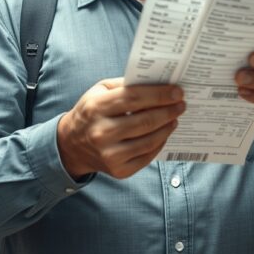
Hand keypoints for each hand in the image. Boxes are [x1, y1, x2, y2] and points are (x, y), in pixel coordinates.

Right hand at [57, 78, 185, 179]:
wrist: (72, 145)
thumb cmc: (91, 112)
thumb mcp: (100, 91)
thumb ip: (125, 85)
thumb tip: (157, 82)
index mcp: (96, 107)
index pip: (133, 98)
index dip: (158, 95)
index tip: (177, 91)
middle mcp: (101, 132)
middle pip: (145, 121)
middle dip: (168, 111)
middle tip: (181, 104)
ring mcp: (110, 154)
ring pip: (149, 141)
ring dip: (167, 128)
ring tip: (175, 117)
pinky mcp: (118, 170)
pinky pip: (147, 156)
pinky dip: (159, 143)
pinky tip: (164, 133)